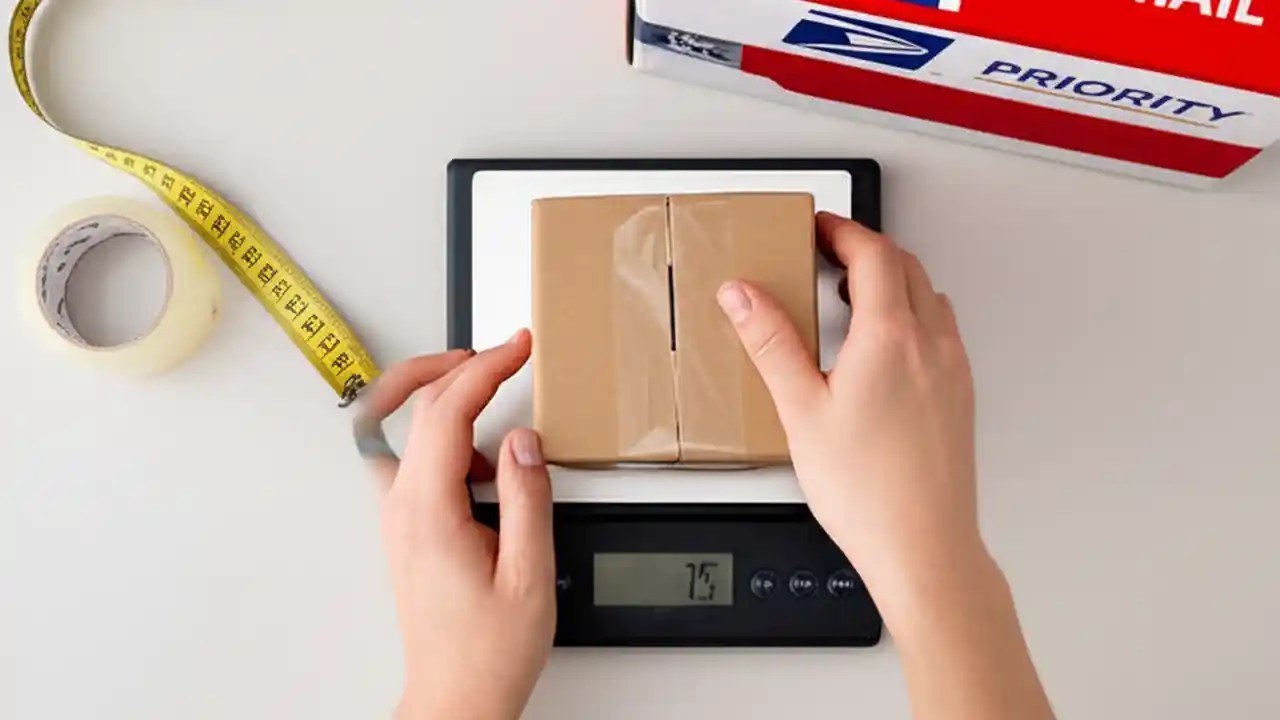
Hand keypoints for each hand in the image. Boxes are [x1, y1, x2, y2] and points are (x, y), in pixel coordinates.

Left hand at [355, 331, 554, 719]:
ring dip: (449, 401)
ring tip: (499, 401)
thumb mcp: (528, 574)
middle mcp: (402, 507)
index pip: (447, 411)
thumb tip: (522, 440)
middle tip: (501, 350)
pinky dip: (452, 442)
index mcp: (429, 510)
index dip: (485, 367)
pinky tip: (490, 467)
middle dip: (456, 365)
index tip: (518, 346)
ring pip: (409, 430)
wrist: (455, 697)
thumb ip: (527, 498)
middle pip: (412, 406)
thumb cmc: (487, 651)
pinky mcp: (408, 527)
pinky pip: (420, 461)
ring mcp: (399, 516)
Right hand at [718, 214, 1052, 718]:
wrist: (923, 546)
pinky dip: (911, 312)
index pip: (872, 254)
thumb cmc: (868, 491)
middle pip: (905, 266)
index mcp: (891, 337)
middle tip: (827, 250)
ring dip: (892, 278)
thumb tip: (742, 294)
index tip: (818, 226)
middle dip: (865, 247)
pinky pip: (940, 329)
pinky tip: (883, 344)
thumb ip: (771, 343)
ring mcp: (952, 369)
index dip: (843, 230)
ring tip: (850, 292)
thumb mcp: (800, 409)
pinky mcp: (959, 395)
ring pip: (927, 295)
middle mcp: (931, 344)